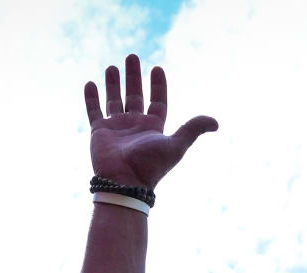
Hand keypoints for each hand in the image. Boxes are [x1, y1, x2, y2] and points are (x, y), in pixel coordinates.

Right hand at [82, 54, 216, 189]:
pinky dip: (91, 98)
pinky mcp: (99, 133)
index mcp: (154, 127)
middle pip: (135, 95)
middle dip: (133, 76)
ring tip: (112, 67)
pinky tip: (90, 83)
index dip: (158, 85)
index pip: (158, 101)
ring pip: (114, 100)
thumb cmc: (151, 165)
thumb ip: (193, 129)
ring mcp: (116, 128)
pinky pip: (94, 111)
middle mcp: (135, 126)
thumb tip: (216, 123)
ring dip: (113, 84)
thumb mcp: (177, 145)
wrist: (125, 183)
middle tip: (132, 57)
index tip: (157, 68)